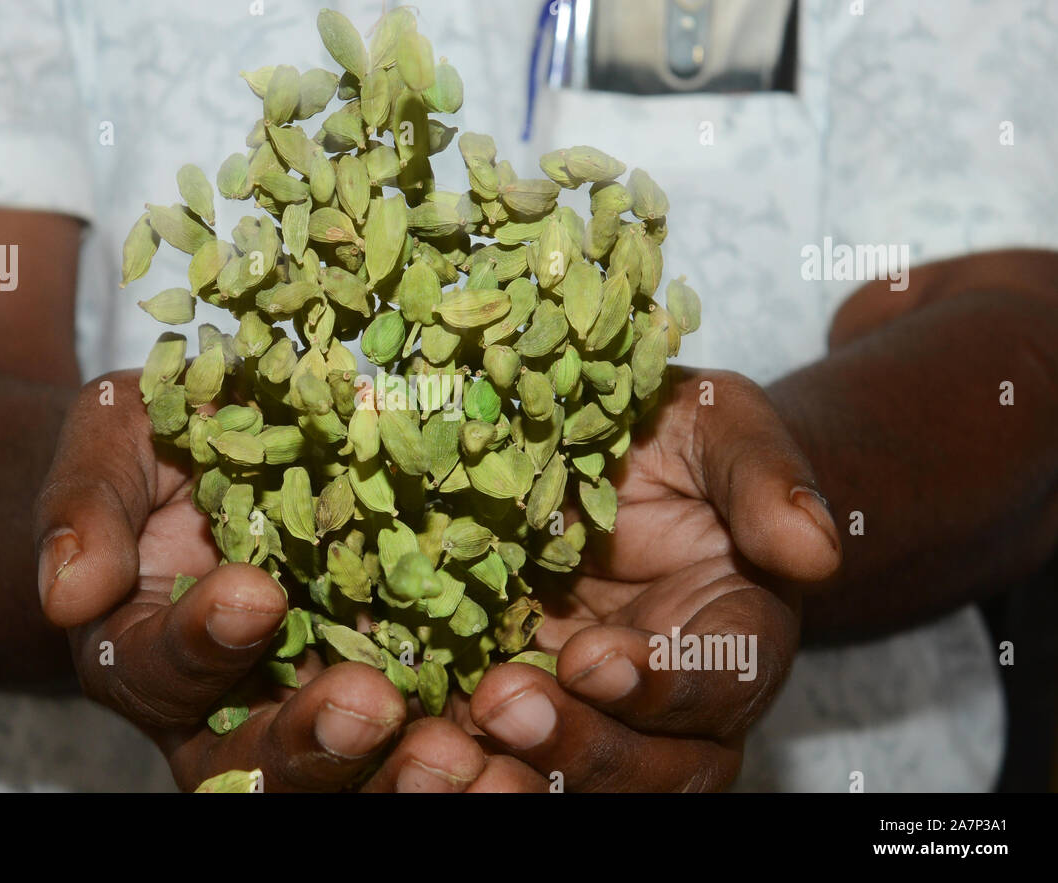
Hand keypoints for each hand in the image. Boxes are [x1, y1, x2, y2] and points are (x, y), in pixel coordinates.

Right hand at [33, 369, 488, 791]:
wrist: (234, 445)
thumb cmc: (159, 440)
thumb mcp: (113, 441)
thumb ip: (86, 507)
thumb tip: (68, 595)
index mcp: (145, 651)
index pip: (158, 670)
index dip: (202, 644)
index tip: (256, 594)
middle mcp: (225, 703)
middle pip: (254, 762)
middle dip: (309, 742)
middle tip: (370, 707)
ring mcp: (312, 699)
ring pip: (343, 771)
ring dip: (394, 770)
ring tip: (454, 752)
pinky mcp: (397, 680)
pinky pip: (427, 724)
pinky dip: (466, 735)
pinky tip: (512, 715)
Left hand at [464, 369, 841, 791]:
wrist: (609, 453)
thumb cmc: (679, 437)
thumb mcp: (722, 427)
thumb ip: (765, 479)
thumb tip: (815, 549)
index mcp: (736, 631)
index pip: (723, 681)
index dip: (664, 684)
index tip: (594, 659)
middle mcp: (673, 694)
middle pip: (656, 765)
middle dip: (583, 748)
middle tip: (503, 705)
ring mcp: (595, 710)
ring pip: (579, 781)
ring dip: (516, 776)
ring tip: (445, 752)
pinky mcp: (516, 700)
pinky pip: (494, 754)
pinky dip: (455, 757)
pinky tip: (402, 732)